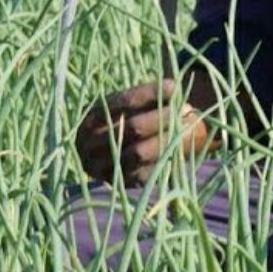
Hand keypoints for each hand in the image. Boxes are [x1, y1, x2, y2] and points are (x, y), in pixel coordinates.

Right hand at [75, 78, 211, 187]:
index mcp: (91, 116)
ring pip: (139, 152)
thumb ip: (149, 95)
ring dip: (165, 140)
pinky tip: (174, 150)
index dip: (149, 94)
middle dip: (161, 118)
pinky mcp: (117, 183)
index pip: (123, 102)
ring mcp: (100, 164)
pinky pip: (143, 172)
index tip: (174, 88)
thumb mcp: (133, 106)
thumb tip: (171, 88)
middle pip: (133, 127)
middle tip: (184, 110)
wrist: (115, 153)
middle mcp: (88, 141)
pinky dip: (160, 161)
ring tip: (183, 129)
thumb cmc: (130, 121)